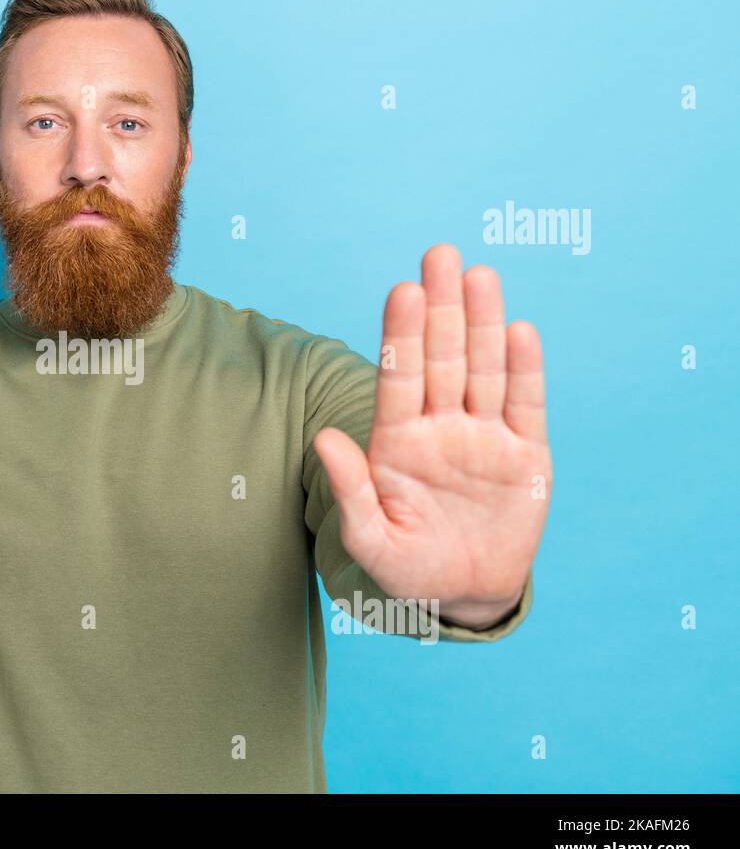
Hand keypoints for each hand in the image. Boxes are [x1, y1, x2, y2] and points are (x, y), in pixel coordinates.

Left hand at [313, 244, 550, 628]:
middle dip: (441, 308)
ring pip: (483, 369)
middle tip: (439, 254)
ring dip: (482, 324)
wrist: (464, 594)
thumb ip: (351, 491)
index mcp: (398, 441)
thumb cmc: (408, 568)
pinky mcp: (525, 455)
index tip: (401, 289)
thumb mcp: (372, 541)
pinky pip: (524, 405)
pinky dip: (523, 371)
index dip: (400, 335)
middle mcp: (441, 427)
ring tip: (479, 276)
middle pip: (441, 358)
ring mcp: (484, 436)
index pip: (399, 377)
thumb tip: (322, 438)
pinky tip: (518, 331)